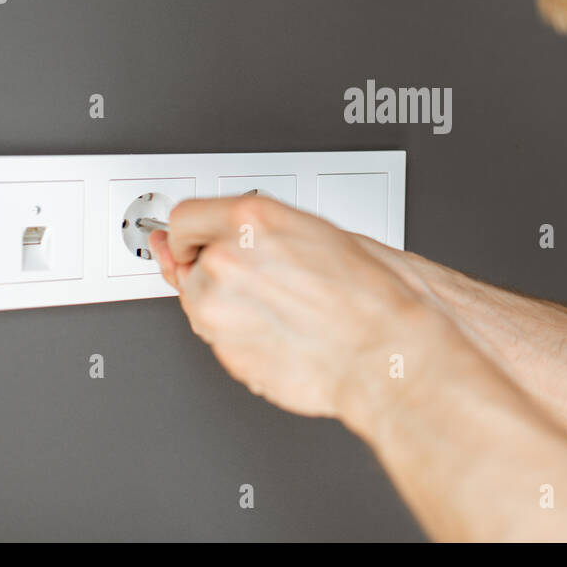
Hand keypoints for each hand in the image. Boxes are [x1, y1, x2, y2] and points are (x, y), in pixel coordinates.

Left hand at [150, 195, 441, 423]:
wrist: (382, 349)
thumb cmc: (368, 295)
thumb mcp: (316, 232)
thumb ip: (261, 230)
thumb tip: (233, 237)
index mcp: (250, 219)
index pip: (184, 217)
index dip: (189, 233)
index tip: (189, 240)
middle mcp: (226, 259)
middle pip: (187, 260)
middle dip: (211, 268)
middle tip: (252, 279)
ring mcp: (220, 308)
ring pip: (199, 302)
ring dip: (224, 304)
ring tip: (277, 307)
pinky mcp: (224, 349)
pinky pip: (217, 337)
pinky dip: (238, 334)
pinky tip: (277, 329)